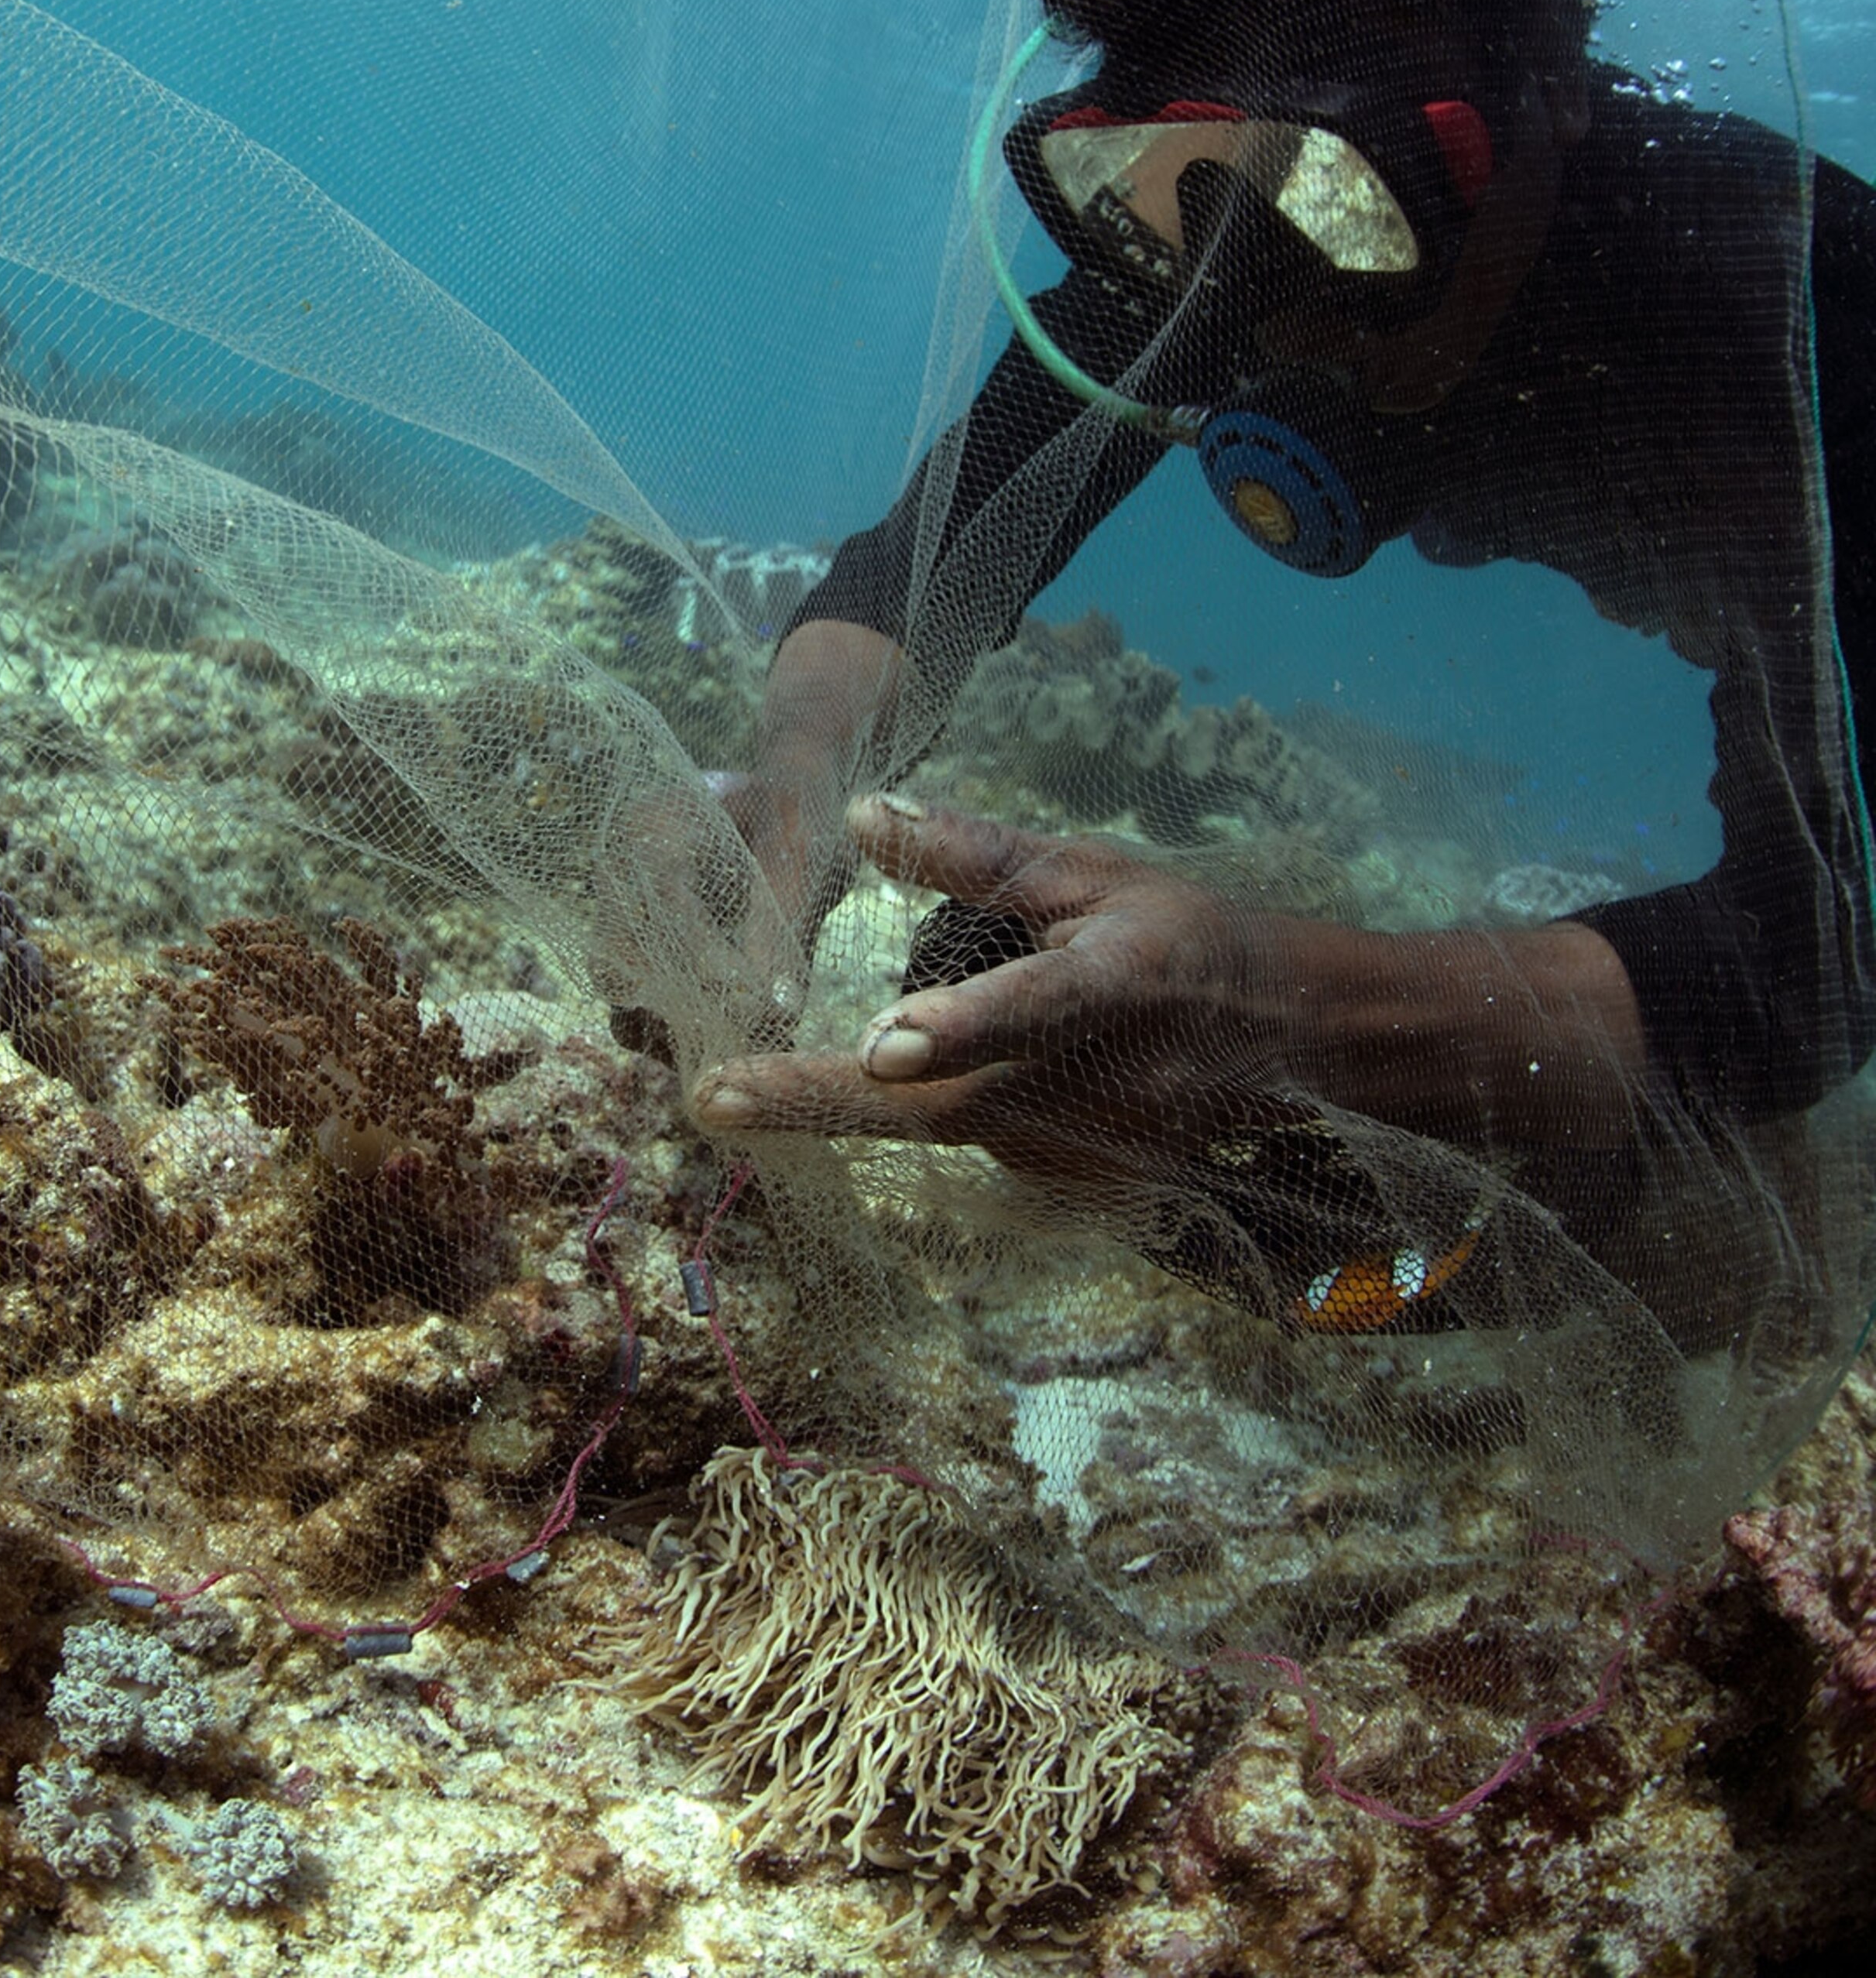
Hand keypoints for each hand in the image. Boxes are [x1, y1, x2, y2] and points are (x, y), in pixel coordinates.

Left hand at [690, 793, 1298, 1167]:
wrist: (1289, 1037)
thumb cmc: (1176, 935)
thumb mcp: (1086, 871)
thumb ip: (973, 853)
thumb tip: (862, 814)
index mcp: (1113, 986)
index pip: (1028, 1010)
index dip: (960, 1029)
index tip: (878, 1047)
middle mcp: (1100, 1087)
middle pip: (942, 1109)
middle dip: (821, 1107)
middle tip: (712, 1097)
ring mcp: (1089, 1153)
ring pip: (947, 1125)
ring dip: (880, 1086)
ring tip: (871, 1035)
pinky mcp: (1073, 1187)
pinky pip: (975, 1143)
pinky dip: (940, 1100)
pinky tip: (947, 1061)